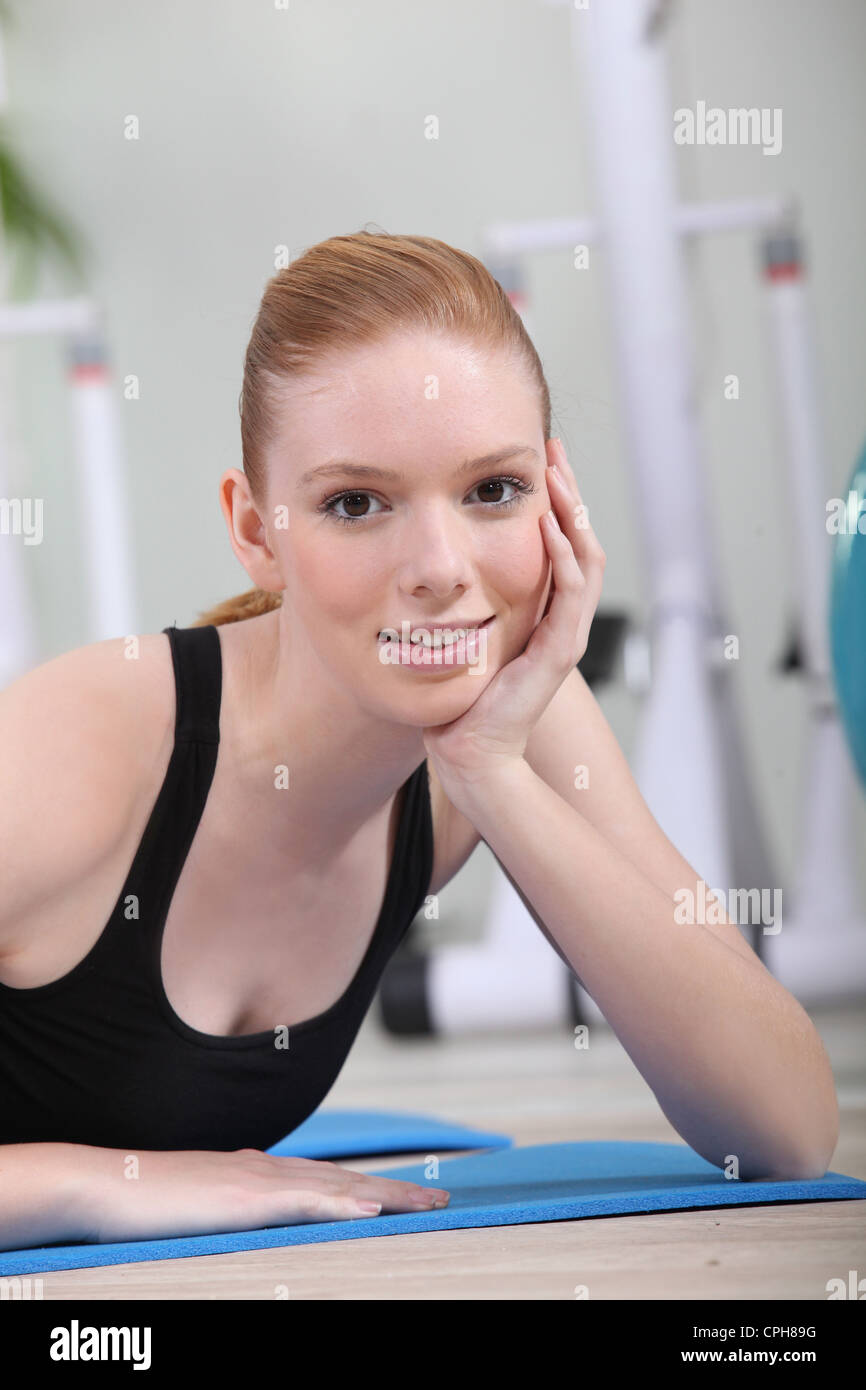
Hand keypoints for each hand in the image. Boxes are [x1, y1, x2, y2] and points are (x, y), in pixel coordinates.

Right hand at [80, 1147, 449, 1242]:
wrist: (105, 1186)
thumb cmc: (141, 1202)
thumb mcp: (200, 1206)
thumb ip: (232, 1206)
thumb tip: (255, 1212)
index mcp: (257, 1171)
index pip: (329, 1178)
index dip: (370, 1185)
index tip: (406, 1193)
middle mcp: (266, 1168)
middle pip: (347, 1179)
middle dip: (396, 1189)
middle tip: (441, 1199)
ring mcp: (258, 1180)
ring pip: (339, 1186)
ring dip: (388, 1195)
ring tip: (429, 1204)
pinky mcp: (245, 1199)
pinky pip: (304, 1202)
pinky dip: (343, 1204)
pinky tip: (372, 1209)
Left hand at [422, 438, 605, 793]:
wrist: (469, 750)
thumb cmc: (457, 699)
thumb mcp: (455, 633)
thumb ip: (453, 601)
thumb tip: (422, 563)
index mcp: (541, 611)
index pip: (560, 542)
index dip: (551, 500)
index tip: (534, 460)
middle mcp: (560, 618)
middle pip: (580, 540)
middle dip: (567, 491)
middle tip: (552, 448)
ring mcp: (565, 633)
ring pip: (585, 558)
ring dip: (571, 511)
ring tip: (555, 473)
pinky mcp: (560, 650)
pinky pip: (571, 592)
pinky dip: (563, 554)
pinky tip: (548, 523)